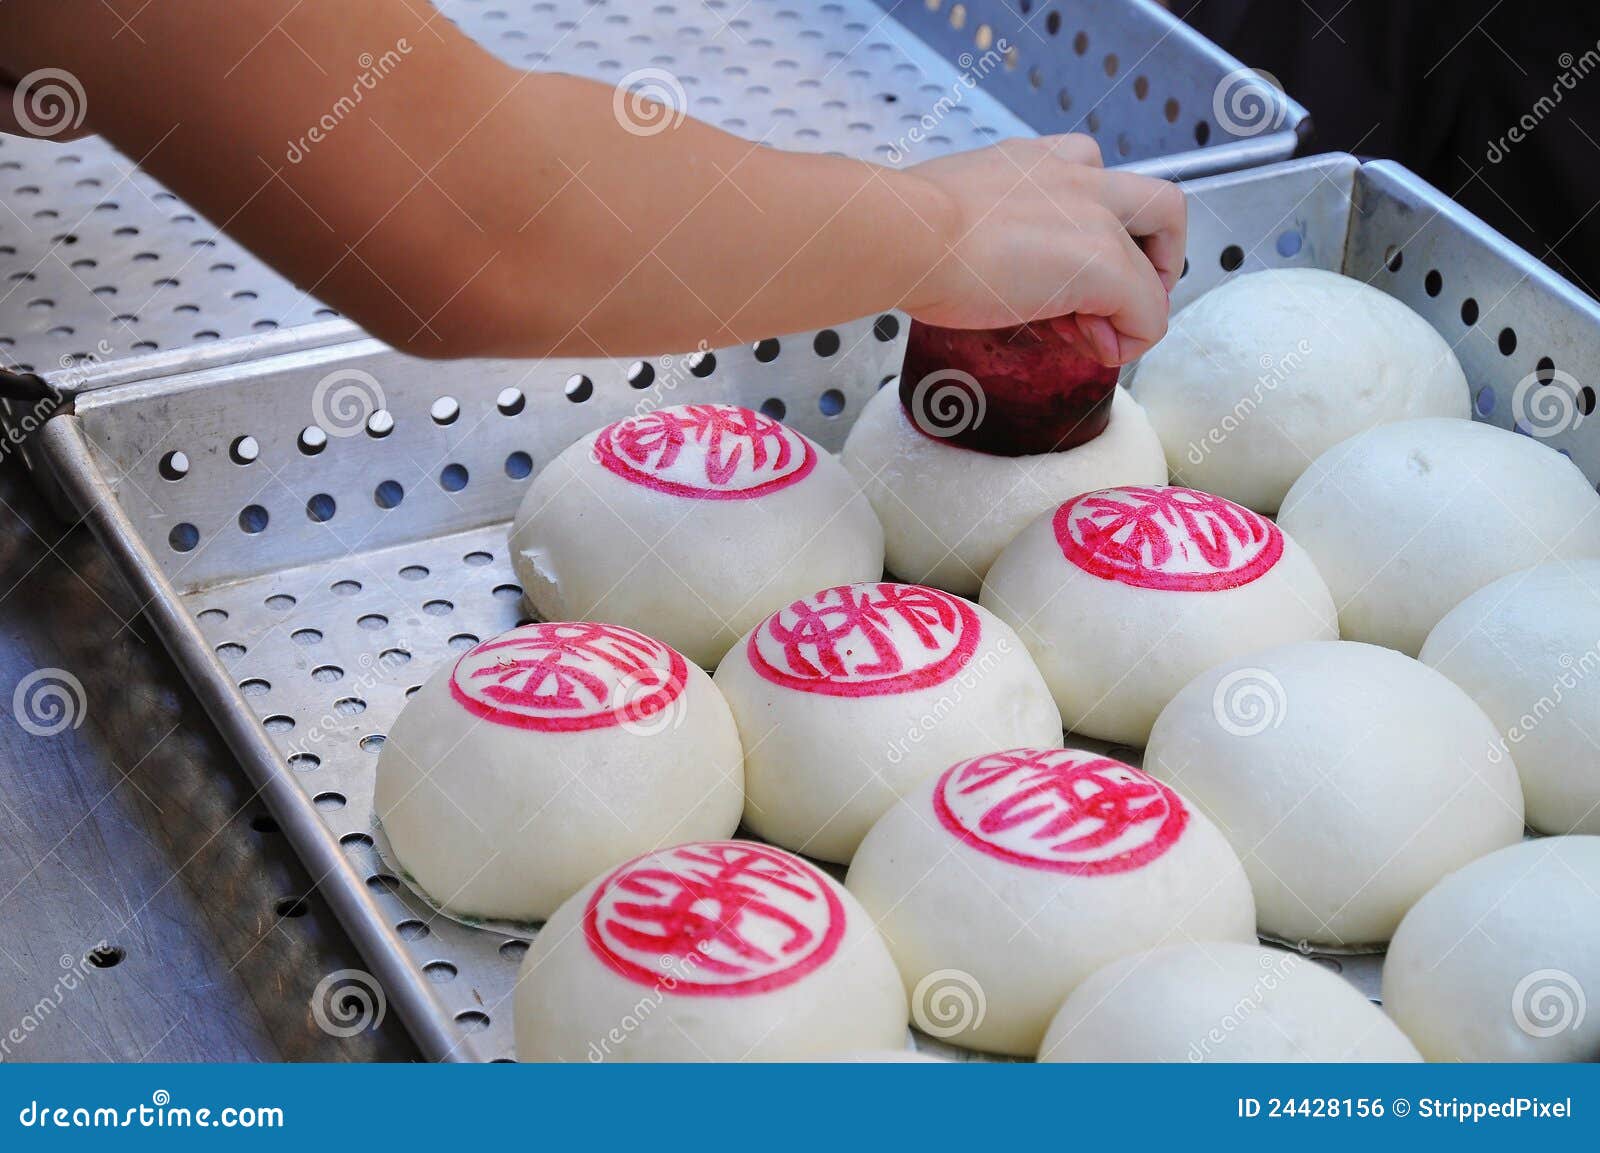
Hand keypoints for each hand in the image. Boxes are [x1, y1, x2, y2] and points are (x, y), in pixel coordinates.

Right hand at [903, 134, 1185, 364]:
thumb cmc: (903, 232)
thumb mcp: (942, 217)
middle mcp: (1073, 174)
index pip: (1090, 180)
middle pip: (1156, 198)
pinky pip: (1150, 309)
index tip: (1054, 277)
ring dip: (1146, 291)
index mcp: (1032, 161)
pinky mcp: (1103, 262)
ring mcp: (1094, 214)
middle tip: (1119, 296)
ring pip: (1167, 238)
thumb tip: (957, 270)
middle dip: (1154, 252)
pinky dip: (1134, 338)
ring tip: (1100, 330)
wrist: (904, 237)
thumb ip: (970, 231)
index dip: (1089, 232)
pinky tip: (1095, 350)